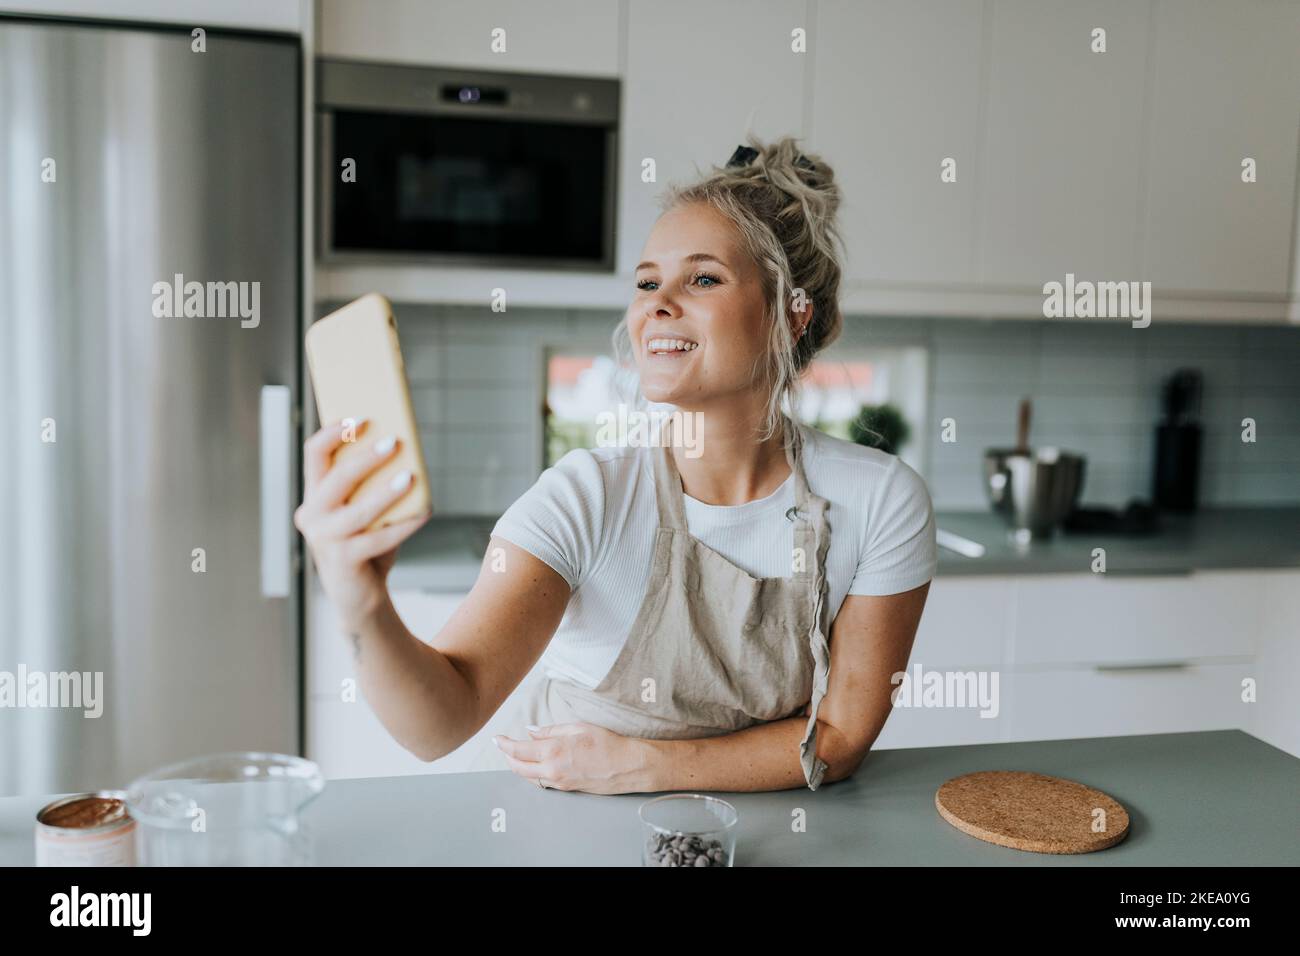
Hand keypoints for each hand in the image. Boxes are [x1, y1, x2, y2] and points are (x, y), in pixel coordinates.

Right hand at [294, 418, 430, 629]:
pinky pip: (378, 538)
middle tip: (394, 442)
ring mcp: (324, 539)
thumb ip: (373, 485)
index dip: (334, 432)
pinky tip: (425, 511)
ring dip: (386, 492)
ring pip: (358, 510)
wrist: (360, 596)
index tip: (361, 417)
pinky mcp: (343, 561)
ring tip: (410, 476)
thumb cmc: (366, 544)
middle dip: (366, 458)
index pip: (314, 454)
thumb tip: (403, 451)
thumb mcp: (364, 510)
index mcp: (314, 495)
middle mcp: (311, 515)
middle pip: (336, 478)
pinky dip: (404, 524)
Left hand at [494, 723, 652, 794]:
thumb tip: (531, 732)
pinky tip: (535, 764)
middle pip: (518, 768)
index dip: (504, 745)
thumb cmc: (607, 743)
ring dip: (518, 766)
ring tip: (516, 754)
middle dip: (507, 757)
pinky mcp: (566, 789)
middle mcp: (552, 770)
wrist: (627, 766)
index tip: (497, 738)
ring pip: (529, 777)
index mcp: (554, 751)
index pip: (519, 750)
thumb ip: (550, 730)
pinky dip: (532, 773)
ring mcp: (558, 782)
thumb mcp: (578, 727)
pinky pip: (542, 781)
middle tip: (503, 746)